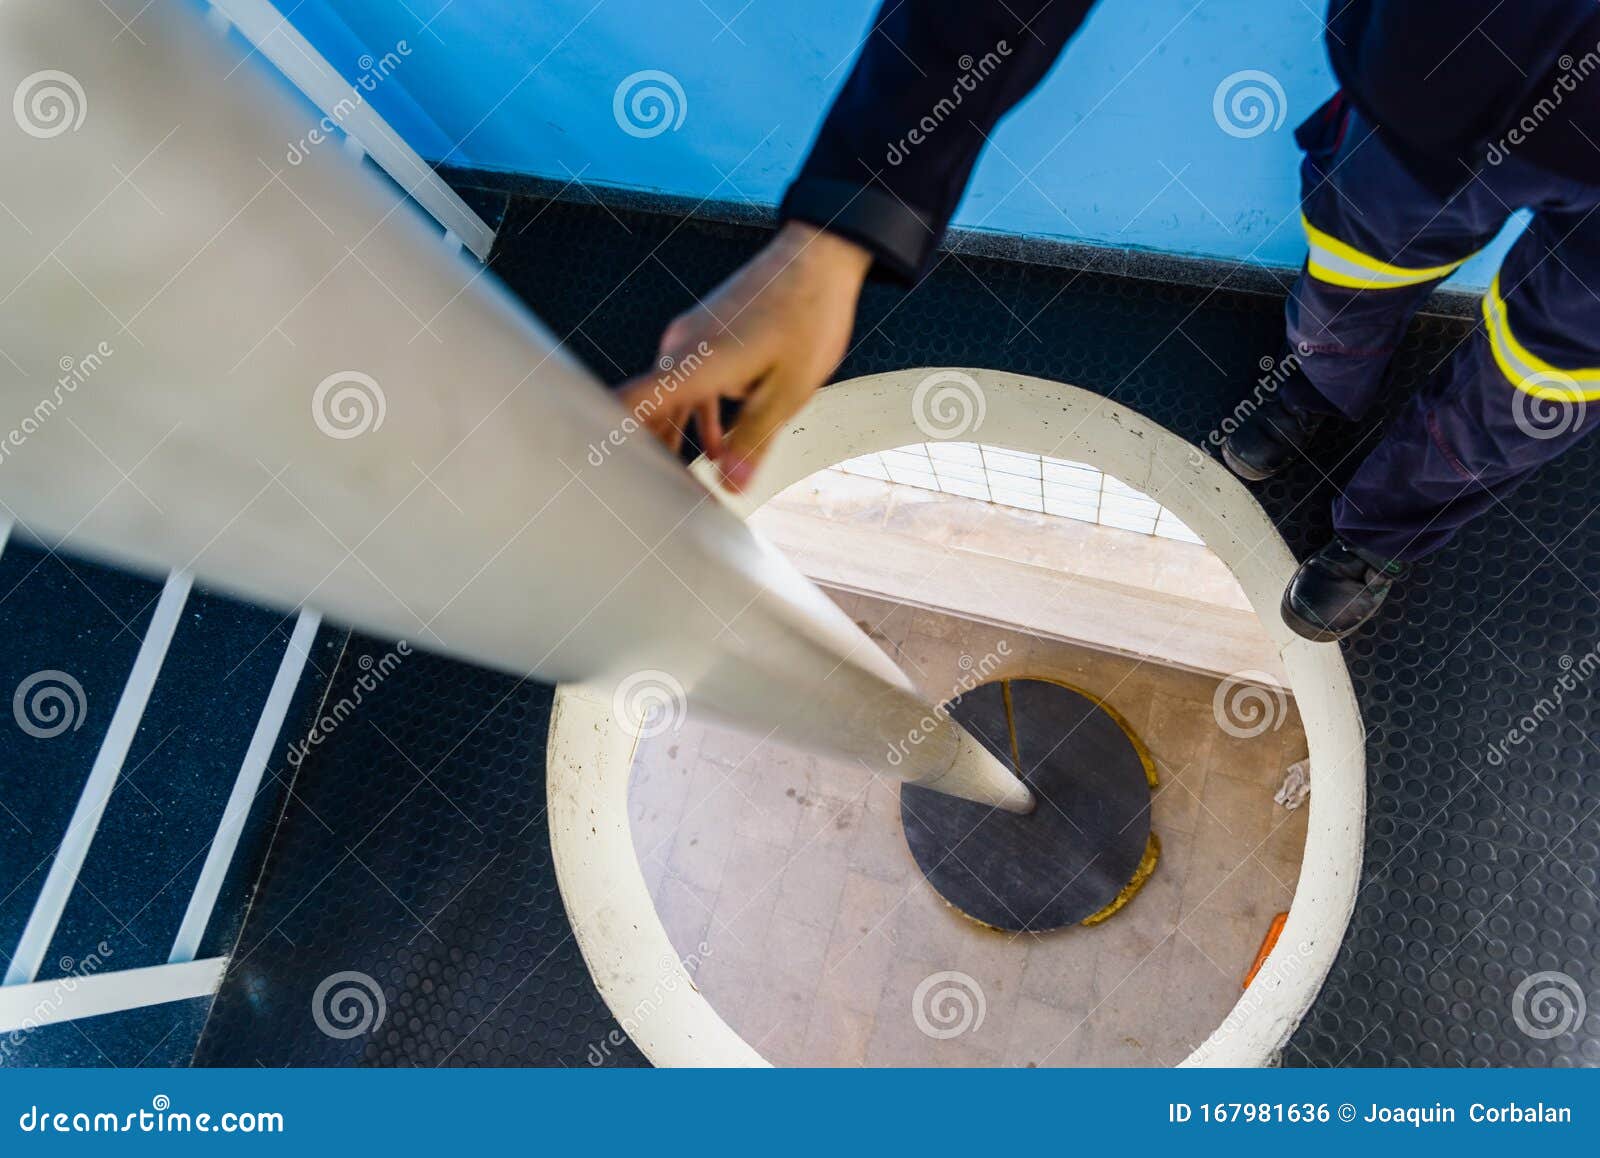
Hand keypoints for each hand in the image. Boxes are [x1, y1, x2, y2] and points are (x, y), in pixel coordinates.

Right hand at [619, 221, 872, 491]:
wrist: (819, 257)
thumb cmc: (808, 319)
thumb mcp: (788, 391)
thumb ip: (754, 441)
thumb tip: (730, 488)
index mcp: (696, 363)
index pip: (632, 404)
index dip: (606, 437)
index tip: (595, 472)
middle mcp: (681, 348)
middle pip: (644, 409)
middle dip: (644, 455)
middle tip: (641, 501)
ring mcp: (691, 340)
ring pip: (668, 400)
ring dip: (672, 441)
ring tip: (675, 487)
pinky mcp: (707, 337)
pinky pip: (689, 384)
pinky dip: (695, 418)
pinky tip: (712, 451)